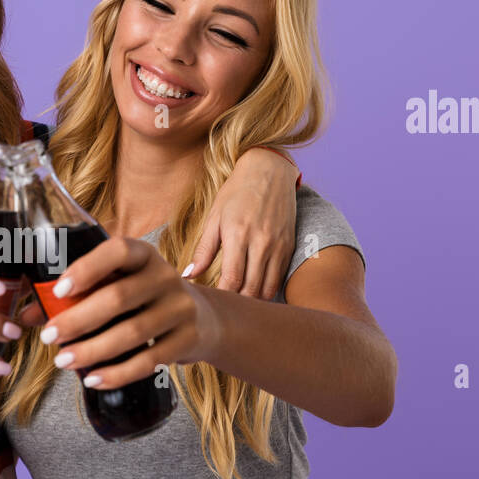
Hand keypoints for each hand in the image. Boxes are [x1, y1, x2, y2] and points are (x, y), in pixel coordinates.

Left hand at [37, 237, 221, 389]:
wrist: (204, 319)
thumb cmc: (143, 299)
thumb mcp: (117, 286)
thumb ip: (74, 297)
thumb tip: (25, 316)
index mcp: (143, 255)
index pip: (117, 251)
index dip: (87, 268)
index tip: (57, 291)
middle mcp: (165, 276)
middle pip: (119, 297)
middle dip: (78, 320)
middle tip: (49, 338)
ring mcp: (181, 308)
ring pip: (132, 332)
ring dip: (93, 350)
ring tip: (63, 362)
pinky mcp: (188, 339)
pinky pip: (150, 360)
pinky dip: (118, 373)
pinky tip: (93, 379)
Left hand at [185, 146, 297, 297]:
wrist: (269, 171)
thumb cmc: (236, 193)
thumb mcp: (214, 217)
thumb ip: (203, 249)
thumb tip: (188, 275)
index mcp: (238, 235)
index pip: (231, 279)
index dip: (221, 296)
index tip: (210, 302)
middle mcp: (261, 242)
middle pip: (250, 289)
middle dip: (236, 303)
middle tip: (221, 307)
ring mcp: (278, 246)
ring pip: (267, 289)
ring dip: (252, 300)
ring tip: (236, 302)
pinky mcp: (289, 246)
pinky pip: (278, 279)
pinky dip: (266, 290)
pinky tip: (252, 290)